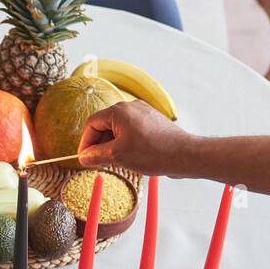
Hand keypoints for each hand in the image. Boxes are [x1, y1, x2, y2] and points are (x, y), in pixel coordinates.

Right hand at [77, 100, 195, 176]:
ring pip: (118, 127)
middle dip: (99, 143)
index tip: (85, 157)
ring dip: (112, 143)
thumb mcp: (118, 156)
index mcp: (119, 111)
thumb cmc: (153, 152)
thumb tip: (84, 157)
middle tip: (97, 161)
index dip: (85, 141)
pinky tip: (129, 156)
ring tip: (114, 161)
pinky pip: (131, 129)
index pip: (92, 123)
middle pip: (105, 124)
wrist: (184, 155)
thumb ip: (96, 155)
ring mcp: (143, 113)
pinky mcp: (152, 121)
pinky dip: (125, 141)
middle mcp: (130, 107)